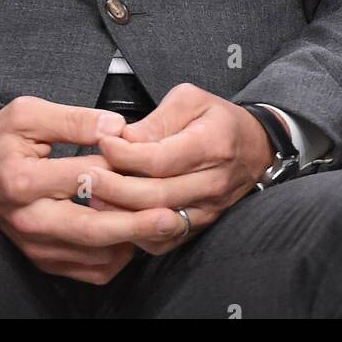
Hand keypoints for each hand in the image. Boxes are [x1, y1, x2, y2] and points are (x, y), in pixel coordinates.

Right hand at [0, 95, 189, 284]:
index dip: (119, 169)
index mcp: (23, 180)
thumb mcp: (28, 114)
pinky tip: (131, 235)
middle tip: (171, 216)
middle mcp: (29, 219)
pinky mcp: (43, 259)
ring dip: (130, 242)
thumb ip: (73, 120)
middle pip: (91, 229)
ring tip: (160, 224)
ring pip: (94, 255)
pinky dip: (115, 256)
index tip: (154, 166)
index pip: (81, 177)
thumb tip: (116, 127)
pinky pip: (88, 269)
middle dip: (136, 225)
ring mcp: (36, 245)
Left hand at [87, 83, 275, 255]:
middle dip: (114, 187)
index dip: (125, 154)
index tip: (102, 141)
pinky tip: (114, 216)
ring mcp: (208, 210)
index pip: (159, 160)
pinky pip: (164, 241)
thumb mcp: (189, 100)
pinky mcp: (201, 226)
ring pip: (157, 223)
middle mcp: (212, 183)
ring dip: (121, 214)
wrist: (255, 147)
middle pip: (155, 196)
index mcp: (211, 145)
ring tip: (91, 197)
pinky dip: (136, 233)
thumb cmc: (217, 118)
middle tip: (85, 175)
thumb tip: (123, 138)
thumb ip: (156, 120)